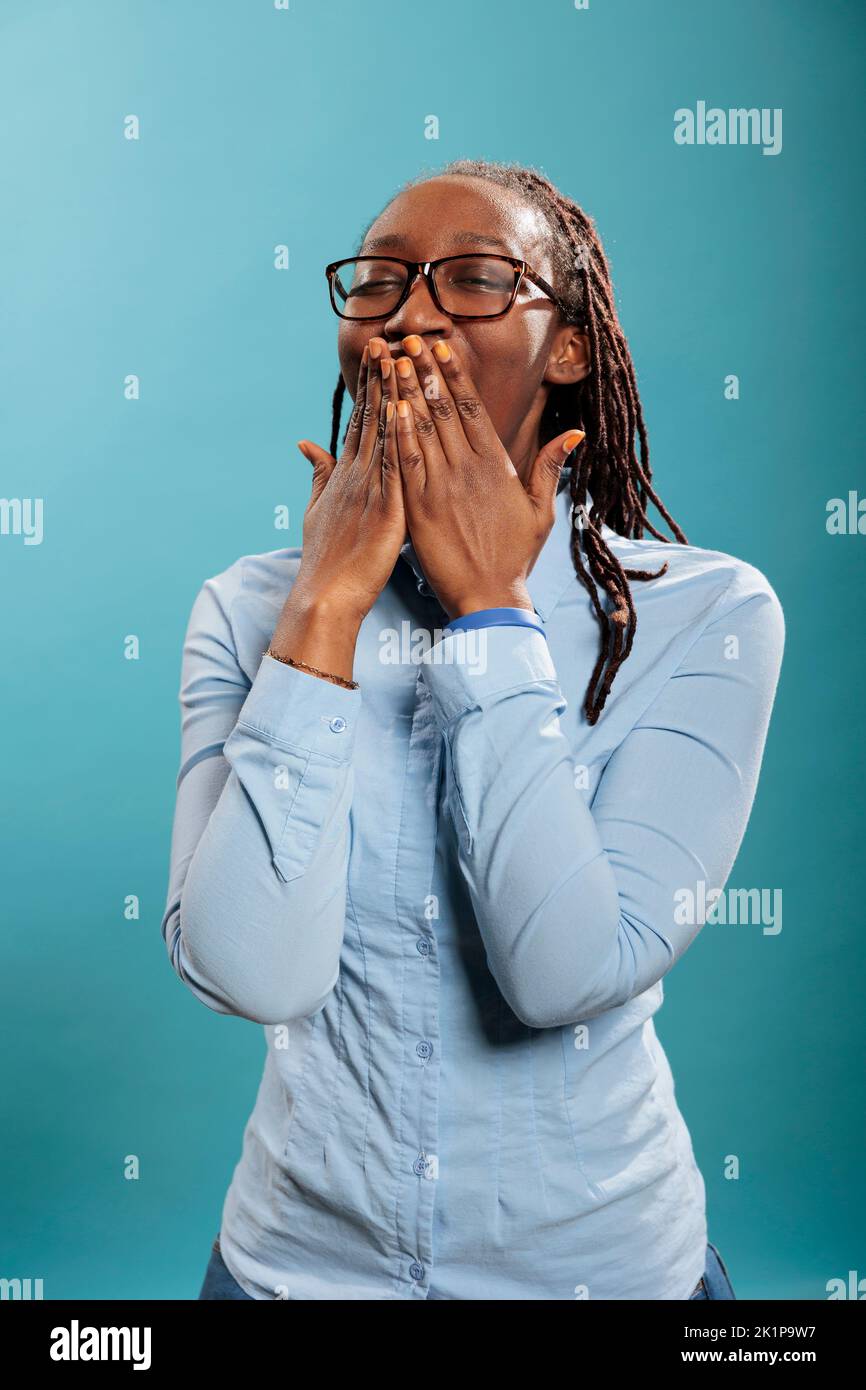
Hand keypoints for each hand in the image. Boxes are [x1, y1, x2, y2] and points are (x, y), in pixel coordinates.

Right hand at [291, 337, 403, 621]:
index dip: (368, 389)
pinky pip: (394, 467)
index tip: (376, 357)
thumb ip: (318, 474)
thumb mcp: (318, 510)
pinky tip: (404, 411)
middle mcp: (355, 475)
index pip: (359, 422)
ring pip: (382, 434)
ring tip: (397, 361)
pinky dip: (398, 438)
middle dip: (377, 380)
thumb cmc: (327, 559)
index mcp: (346, 475)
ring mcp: (369, 489)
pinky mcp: (384, 509)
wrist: (326, 596)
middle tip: (384, 341)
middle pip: (369, 419)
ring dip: (389, 396)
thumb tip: (306, 445)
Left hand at [387, 335, 584, 619]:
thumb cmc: (514, 556)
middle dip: (425, 372)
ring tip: (392, 359)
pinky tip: (388, 406)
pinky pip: (406, 462)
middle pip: (444, 409)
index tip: (442, 347)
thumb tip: (575, 433)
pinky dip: (398, 432)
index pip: (473, 409)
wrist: (488, 597)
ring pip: (422, 429)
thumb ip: (550, 467)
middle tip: (410, 338)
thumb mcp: (541, 510)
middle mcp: (469, 470)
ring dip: (406, 391)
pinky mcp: (419, 508)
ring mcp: (442, 487)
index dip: (456, 375)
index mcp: (496, 465)